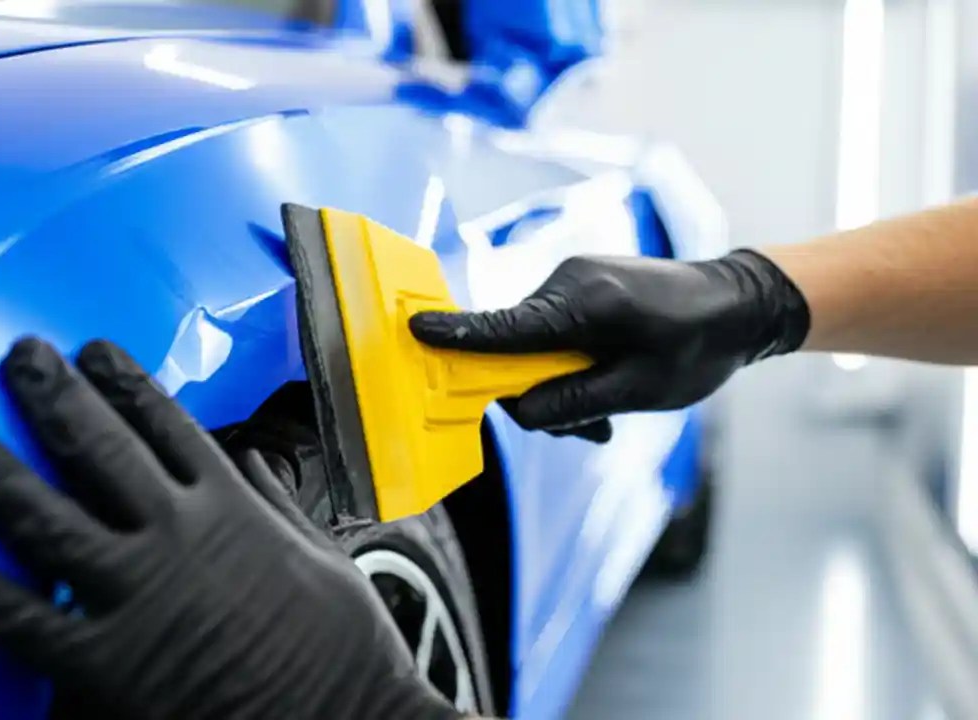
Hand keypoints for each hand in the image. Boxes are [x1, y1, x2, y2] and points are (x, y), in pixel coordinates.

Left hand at [0, 338, 458, 719]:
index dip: (124, 382)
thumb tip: (253, 464)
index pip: (166, 424)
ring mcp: (137, 596)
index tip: (92, 351)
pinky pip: (25, 620)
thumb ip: (280, 506)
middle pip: (96, 449)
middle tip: (17, 359)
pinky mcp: (107, 663)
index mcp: (230, 508)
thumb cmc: (342, 654)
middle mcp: (176, 536)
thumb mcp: (328, 562)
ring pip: (44, 519)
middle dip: (50, 397)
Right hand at [410, 251, 808, 440]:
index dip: (457, 337)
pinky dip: (567, 366)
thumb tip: (518, 410)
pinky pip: (551, 336)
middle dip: (538, 394)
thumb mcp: (638, 390)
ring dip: (557, 386)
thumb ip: (572, 401)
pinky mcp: (580, 288)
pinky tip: (605, 385)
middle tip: (590, 427)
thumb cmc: (697, 347)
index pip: (504, 326)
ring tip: (607, 413)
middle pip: (514, 349)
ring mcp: (573, 281)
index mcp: (582, 304)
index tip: (413, 330)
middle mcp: (567, 283)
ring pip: (533, 348)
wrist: (739, 302)